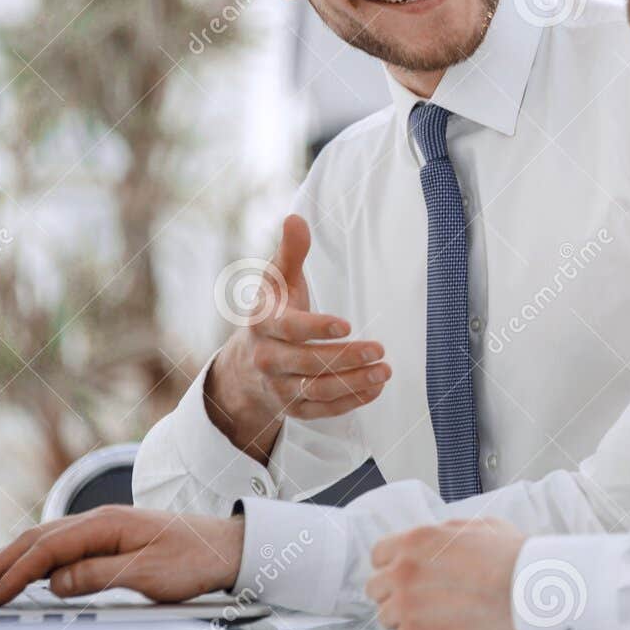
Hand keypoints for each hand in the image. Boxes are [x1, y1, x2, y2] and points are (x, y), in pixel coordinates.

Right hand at [0, 506, 244, 605]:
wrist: (227, 547)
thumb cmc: (195, 558)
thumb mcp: (149, 573)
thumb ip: (99, 575)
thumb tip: (55, 583)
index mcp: (107, 524)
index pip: (48, 548)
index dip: (16, 572)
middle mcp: (100, 520)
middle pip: (37, 539)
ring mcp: (102, 527)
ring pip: (44, 540)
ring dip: (9, 557)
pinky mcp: (107, 538)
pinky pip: (59, 546)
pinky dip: (31, 556)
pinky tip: (19, 568)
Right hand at [205, 215, 389, 462]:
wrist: (245, 365)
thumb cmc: (272, 313)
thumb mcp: (276, 281)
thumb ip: (290, 252)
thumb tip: (296, 218)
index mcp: (263, 324)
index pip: (290, 329)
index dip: (316, 327)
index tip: (346, 324)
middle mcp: (267, 359)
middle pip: (309, 362)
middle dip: (346, 358)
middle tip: (379, 350)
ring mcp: (279, 388)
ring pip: (317, 390)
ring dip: (353, 383)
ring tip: (384, 371)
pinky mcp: (292, 409)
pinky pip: (322, 411)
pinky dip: (349, 402)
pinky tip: (374, 388)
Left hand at [367, 518, 525, 629]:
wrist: (527, 591)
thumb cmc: (511, 557)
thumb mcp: (477, 527)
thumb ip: (445, 532)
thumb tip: (436, 538)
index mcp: (416, 539)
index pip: (378, 554)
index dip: (391, 565)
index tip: (404, 574)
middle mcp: (403, 569)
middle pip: (376, 587)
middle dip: (393, 593)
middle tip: (417, 600)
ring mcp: (406, 603)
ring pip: (385, 616)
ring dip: (403, 618)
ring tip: (431, 619)